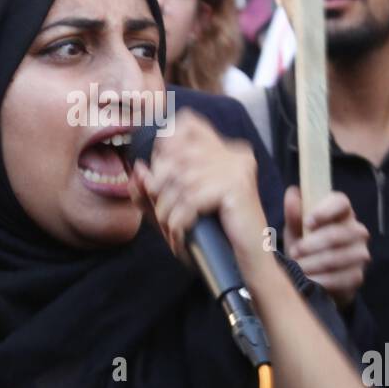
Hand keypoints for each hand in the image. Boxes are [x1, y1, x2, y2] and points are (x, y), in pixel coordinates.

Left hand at [127, 112, 272, 280]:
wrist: (249, 263)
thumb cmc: (216, 236)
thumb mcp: (180, 210)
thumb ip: (155, 191)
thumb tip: (139, 170)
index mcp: (226, 152)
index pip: (189, 124)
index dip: (166, 143)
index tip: (159, 174)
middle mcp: (234, 154)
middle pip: (178, 156)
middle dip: (160, 188)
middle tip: (162, 214)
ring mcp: (238, 168)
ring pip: (181, 180)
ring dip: (167, 209)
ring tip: (170, 229)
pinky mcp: (237, 187)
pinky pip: (192, 198)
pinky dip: (179, 220)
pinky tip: (180, 235)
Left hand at [283, 185, 368, 309]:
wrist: (311, 275)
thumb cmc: (304, 242)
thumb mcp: (295, 228)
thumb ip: (293, 212)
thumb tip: (292, 194)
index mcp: (341, 211)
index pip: (341, 202)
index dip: (325, 211)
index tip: (307, 223)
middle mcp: (357, 230)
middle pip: (338, 234)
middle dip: (312, 244)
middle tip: (294, 251)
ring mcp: (360, 254)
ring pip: (337, 257)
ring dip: (313, 263)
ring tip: (297, 266)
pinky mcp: (357, 276)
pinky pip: (340, 278)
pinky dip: (321, 280)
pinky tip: (308, 279)